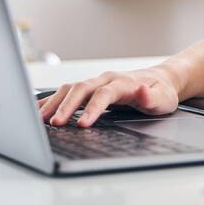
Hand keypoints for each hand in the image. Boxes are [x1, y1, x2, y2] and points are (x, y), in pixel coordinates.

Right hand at [38, 67, 179, 127]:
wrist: (160, 80)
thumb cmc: (161, 92)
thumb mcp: (164, 99)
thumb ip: (152, 97)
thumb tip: (142, 91)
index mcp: (123, 82)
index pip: (104, 94)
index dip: (92, 109)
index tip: (83, 125)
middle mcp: (106, 79)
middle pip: (81, 89)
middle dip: (66, 106)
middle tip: (55, 124)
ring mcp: (96, 82)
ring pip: (70, 88)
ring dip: (54, 103)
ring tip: (41, 120)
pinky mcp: (90, 88)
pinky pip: (66, 92)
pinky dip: (52, 100)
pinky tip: (39, 111)